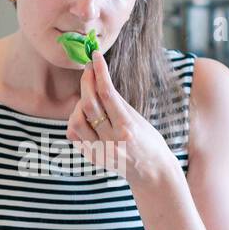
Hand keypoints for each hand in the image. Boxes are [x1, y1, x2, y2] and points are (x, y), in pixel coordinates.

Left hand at [65, 50, 177, 187]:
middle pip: (88, 105)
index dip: (99, 72)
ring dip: (79, 104)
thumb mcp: (138, 119)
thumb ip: (117, 103)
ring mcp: (101, 151)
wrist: (153, 172)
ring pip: (76, 120)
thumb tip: (98, 80)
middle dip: (85, 83)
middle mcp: (113, 140)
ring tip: (89, 98)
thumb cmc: (149, 141)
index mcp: (128, 127)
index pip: (107, 94)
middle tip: (88, 71)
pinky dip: (77, 122)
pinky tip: (86, 117)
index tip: (95, 57)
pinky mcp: (94, 158)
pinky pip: (75, 135)